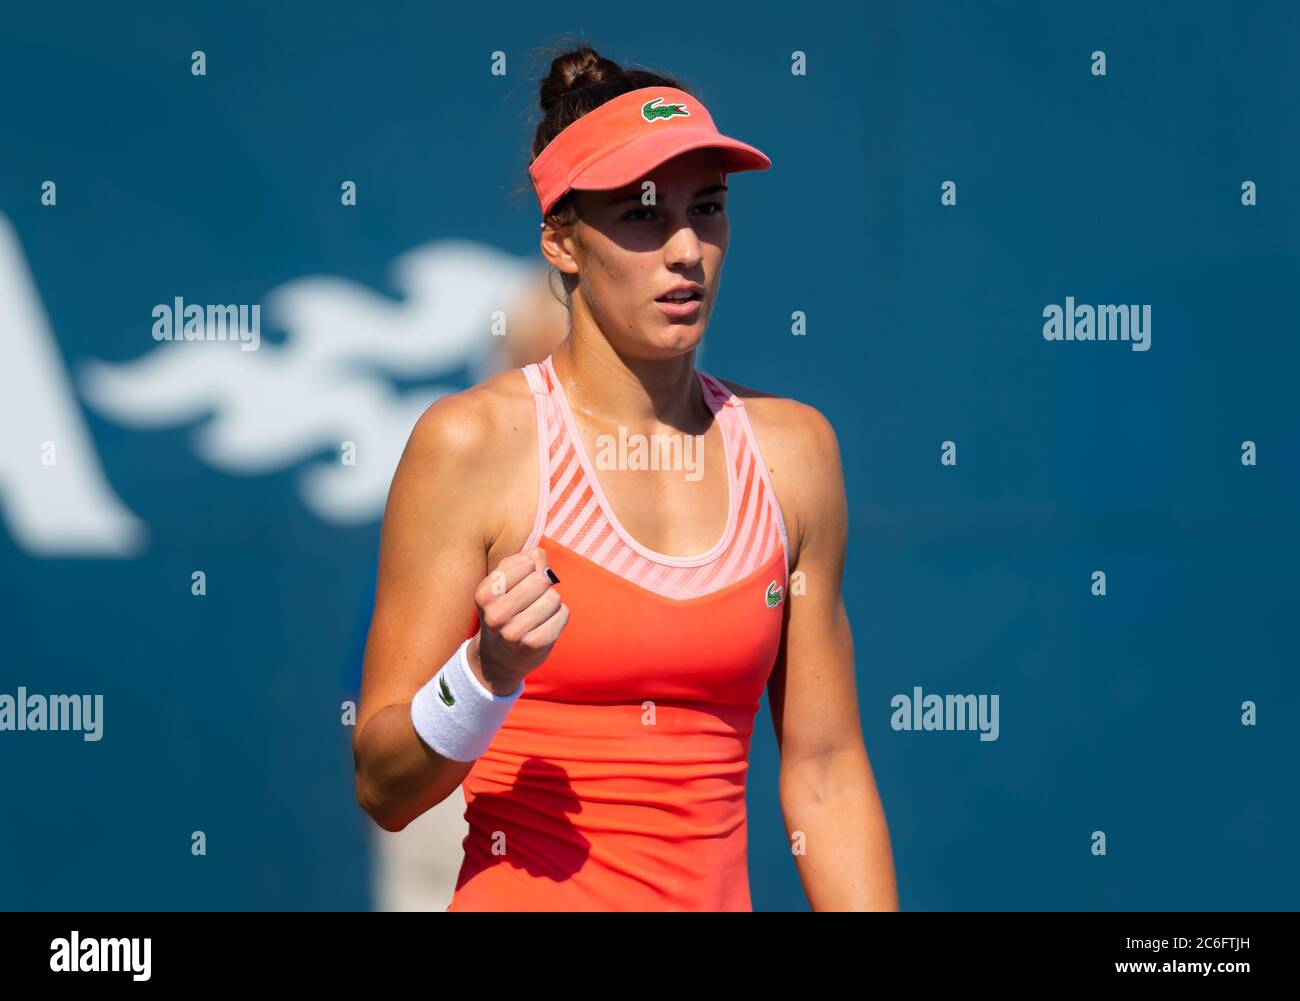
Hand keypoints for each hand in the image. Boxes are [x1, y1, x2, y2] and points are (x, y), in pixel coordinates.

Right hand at [467, 547, 567, 694]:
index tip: (522, 581)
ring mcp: (515, 632)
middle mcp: (496, 614)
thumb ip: (524, 560)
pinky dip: (559, 615)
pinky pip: (563, 614)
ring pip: (553, 597)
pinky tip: (545, 624)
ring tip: (538, 612)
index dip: (531, 568)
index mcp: (485, 594)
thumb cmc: (504, 608)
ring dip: (551, 601)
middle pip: (541, 580)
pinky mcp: (535, 644)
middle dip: (543, 585)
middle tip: (533, 599)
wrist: (498, 657)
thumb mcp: (503, 582)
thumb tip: (542, 560)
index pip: (526, 563)